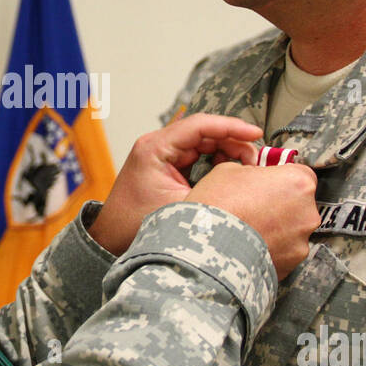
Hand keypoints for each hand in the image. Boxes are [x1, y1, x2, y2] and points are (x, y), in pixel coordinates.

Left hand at [88, 114, 261, 254]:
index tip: (255, 134)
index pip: (200, 125)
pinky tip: (230, 175)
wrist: (109, 239)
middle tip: (254, 163)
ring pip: (204, 143)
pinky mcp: (165, 165)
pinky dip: (215, 162)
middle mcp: (157, 145)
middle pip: (205, 132)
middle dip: (233, 143)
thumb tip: (245, 180)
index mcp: (155, 148)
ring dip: (226, 153)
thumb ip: (211, 190)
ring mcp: (161, 154)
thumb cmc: (133, 225)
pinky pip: (197, 156)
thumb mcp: (180, 208)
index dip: (232, 127)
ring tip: (245, 170)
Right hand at [185, 161, 318, 279]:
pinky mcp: (292, 262)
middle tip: (253, 206)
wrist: (208, 247)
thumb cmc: (218, 208)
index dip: (280, 179)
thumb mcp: (228, 170)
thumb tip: (253, 176)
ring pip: (292, 229)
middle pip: (298, 203)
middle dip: (279, 204)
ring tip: (249, 228)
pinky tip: (251, 243)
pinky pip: (285, 250)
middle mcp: (306, 211)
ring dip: (276, 228)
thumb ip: (251, 171)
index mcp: (297, 181)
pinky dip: (271, 248)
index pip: (300, 174)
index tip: (268, 184)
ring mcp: (301, 239)